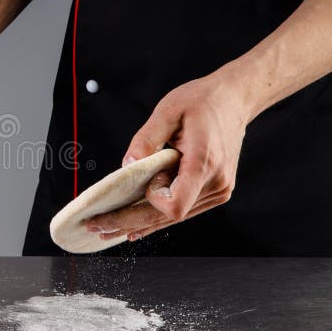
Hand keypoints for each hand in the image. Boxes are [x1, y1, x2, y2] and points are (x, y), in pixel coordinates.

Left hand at [85, 73, 250, 241]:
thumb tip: (127, 166)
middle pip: (168, 217)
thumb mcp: (168, 111)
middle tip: (97, 226)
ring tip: (107, 230)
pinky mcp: (215, 191)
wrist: (234, 100)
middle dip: (129, 222)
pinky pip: (182, 211)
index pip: (175, 204)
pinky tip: (134, 227)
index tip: (144, 184)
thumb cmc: (202, 101)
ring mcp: (217, 190)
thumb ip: (146, 140)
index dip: (153, 201)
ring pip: (173, 219)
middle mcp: (215, 183)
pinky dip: (156, 218)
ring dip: (140, 224)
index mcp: (204, 162)